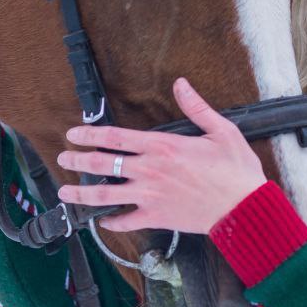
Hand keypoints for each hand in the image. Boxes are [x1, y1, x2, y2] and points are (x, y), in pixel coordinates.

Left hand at [56, 78, 266, 233]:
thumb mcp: (221, 130)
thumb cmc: (236, 170)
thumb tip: (182, 84)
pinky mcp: (156, 218)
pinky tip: (104, 221)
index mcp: (162, 146)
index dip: (89, 134)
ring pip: (105, 196)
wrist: (243, 208)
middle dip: (77, 161)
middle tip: (62, 159)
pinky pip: (125, 222)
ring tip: (65, 194)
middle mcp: (150, 171)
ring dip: (81, 195)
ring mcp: (149, 197)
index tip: (73, 134)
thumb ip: (196, 107)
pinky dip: (111, 222)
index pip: (115, 137)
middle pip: (101, 165)